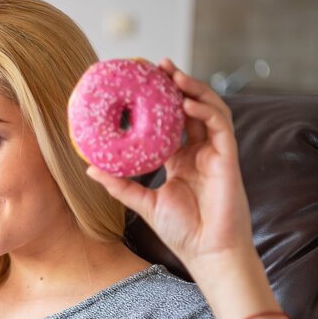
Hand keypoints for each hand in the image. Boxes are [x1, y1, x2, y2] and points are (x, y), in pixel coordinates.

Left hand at [85, 59, 255, 273]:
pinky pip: (221, 126)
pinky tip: (188, 103)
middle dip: (178, 84)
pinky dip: (206, 111)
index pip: (172, 121)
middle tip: (159, 66)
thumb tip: (89, 168)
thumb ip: (119, 185)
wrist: (207, 252)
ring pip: (210, 110)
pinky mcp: (228, 158)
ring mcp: (215, 153)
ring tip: (174, 76)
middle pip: (192, 108)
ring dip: (194, 90)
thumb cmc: (182, 231)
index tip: (143, 82)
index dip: (161, 101)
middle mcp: (200, 151)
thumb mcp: (144, 203)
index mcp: (181, 159)